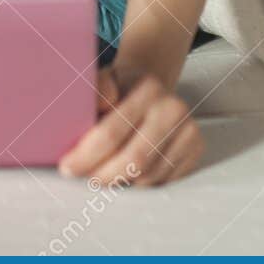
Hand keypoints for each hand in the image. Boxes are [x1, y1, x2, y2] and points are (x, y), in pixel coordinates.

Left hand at [57, 62, 204, 187]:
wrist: (153, 89)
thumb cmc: (122, 88)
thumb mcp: (105, 79)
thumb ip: (96, 87)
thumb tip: (100, 103)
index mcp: (148, 87)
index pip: (112, 132)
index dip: (87, 155)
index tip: (68, 167)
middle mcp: (173, 108)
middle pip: (134, 160)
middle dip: (103, 175)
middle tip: (82, 179)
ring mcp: (189, 130)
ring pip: (149, 176)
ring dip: (121, 182)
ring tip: (101, 175)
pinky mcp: (195, 150)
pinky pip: (163, 181)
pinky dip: (140, 184)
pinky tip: (125, 175)